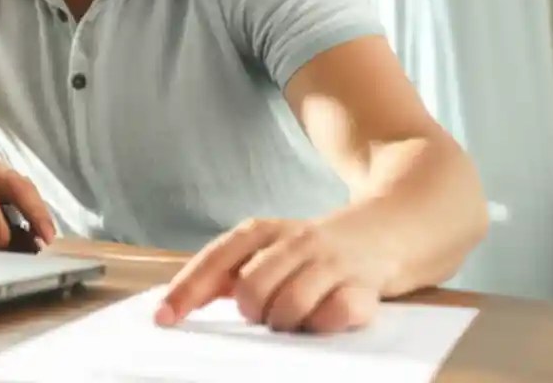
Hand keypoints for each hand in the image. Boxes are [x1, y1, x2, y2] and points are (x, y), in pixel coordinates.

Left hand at [156, 218, 388, 333]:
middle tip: (266, 314)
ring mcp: (331, 261)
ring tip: (295, 318)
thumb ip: (227, 272)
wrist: (389, 227)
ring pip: (289, 307)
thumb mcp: (268, 249)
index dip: (186, 292)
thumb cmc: (312, 251)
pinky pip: (333, 316)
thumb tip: (177, 305)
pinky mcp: (365, 286)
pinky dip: (323, 325)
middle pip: (250, 290)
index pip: (215, 261)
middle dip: (251, 312)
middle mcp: (295, 240)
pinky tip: (326, 318)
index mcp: (261, 231)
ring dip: (286, 323)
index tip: (163, 319)